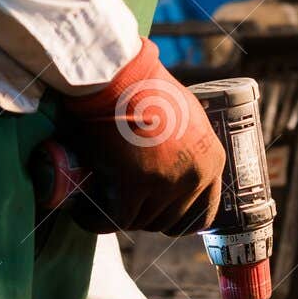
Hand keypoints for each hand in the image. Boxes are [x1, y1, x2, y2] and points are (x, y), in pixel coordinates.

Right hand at [57, 39, 224, 234]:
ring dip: (118, 218)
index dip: (176, 221)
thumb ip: (190, 149)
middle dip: (143, 217)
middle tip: (120, 204)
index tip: (157, 216)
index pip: (203, 215)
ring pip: (140, 221)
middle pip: (167, 221)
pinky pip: (115, 219)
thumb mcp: (188, 118)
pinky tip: (84, 214)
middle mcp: (195, 176)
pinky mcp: (136, 185)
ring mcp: (168, 183)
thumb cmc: (149, 89)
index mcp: (212, 161)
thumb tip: (176, 170)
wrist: (122, 76)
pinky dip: (96, 221)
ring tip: (99, 205)